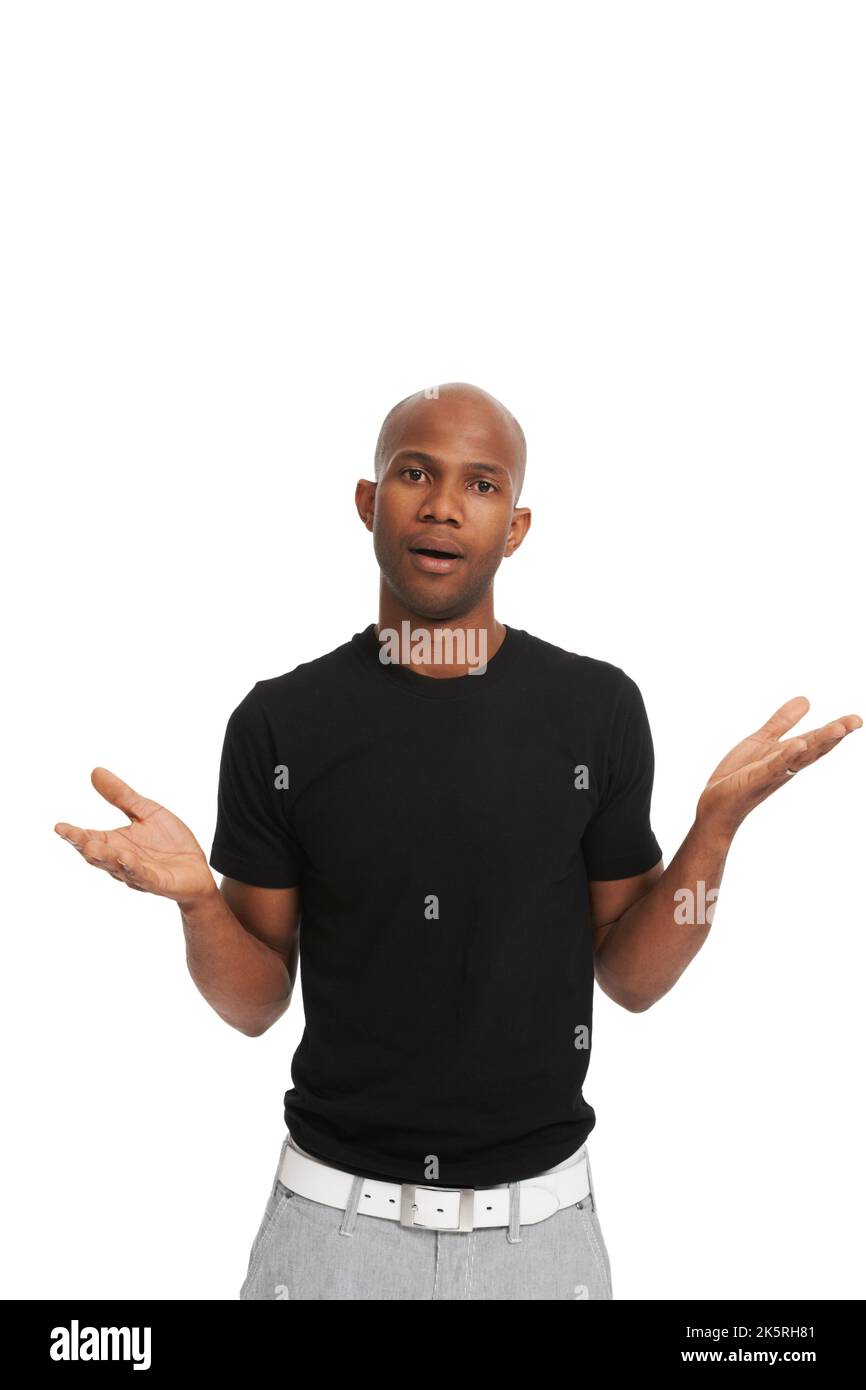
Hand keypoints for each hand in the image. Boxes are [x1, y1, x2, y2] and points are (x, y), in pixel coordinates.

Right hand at [55, 768, 216, 904]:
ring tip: (92, 846)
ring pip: (117, 866)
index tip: (59, 826)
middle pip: (98, 854)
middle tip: (72, 835)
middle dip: (85, 845)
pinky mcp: (157, 882)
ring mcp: (138, 873)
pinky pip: (144, 875)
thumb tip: (95, 772)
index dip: (75, 834)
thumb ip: (121, 796)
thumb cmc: (170, 843)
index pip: (90, 838)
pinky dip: (134, 868)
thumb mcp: (146, 812)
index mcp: (115, 843)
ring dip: (105, 857)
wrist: (198, 869)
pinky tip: (127, 858)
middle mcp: (121, 860)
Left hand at [696, 697, 861, 838]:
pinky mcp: (755, 779)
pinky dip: (786, 756)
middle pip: (814, 749)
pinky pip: (773, 767)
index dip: (836, 730)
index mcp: (789, 755)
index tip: (856, 720)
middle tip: (855, 721)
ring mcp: (772, 773)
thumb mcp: (763, 741)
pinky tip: (798, 744)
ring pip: (800, 757)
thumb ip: (782, 722)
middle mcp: (786, 766)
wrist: (716, 805)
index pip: (816, 740)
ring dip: (818, 743)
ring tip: (837, 728)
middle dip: (834, 736)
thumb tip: (807, 699)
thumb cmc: (741, 775)